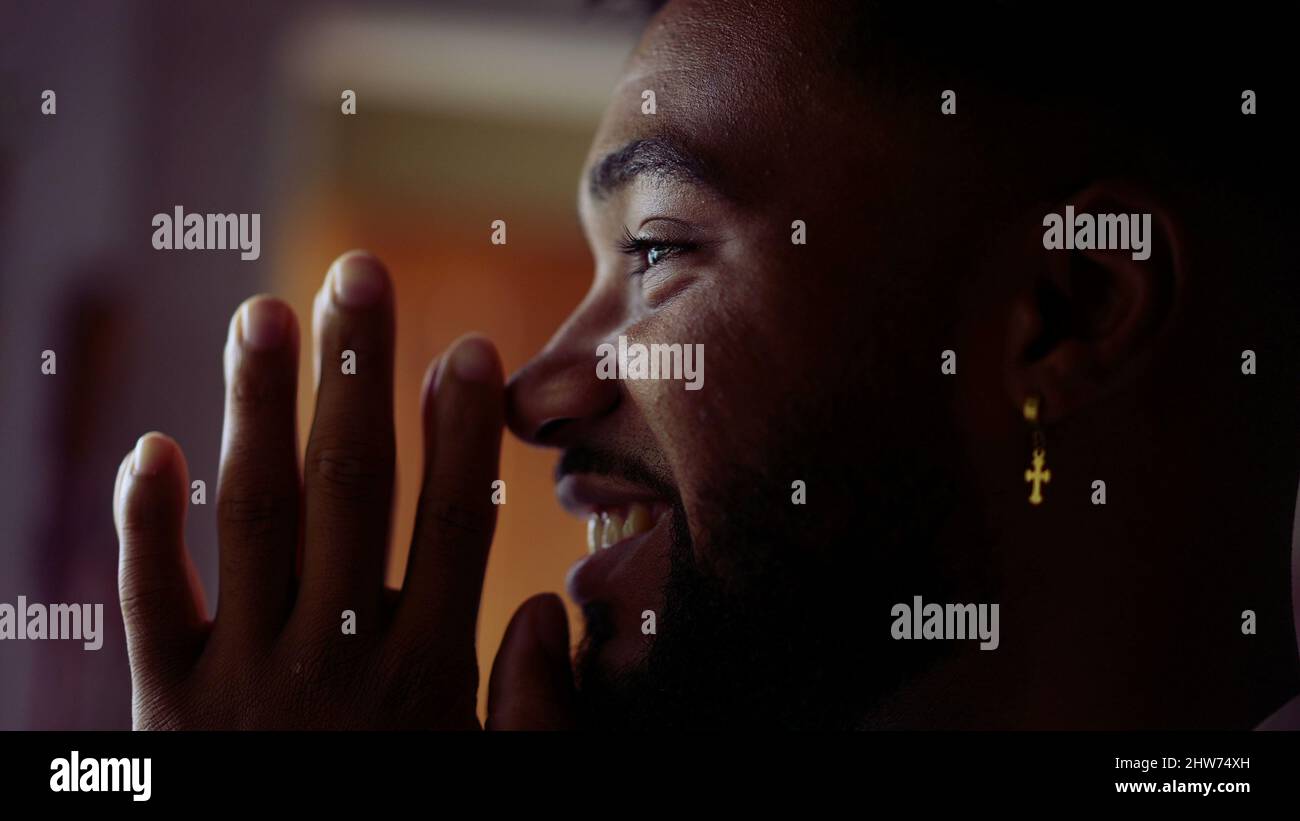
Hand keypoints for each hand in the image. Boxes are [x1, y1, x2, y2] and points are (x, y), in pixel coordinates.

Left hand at [112, 251, 575, 728]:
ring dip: (257, 409)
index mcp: (421, 679)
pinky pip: (147, 606)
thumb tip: (543, 607)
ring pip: (250, 519)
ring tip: (263, 313)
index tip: (469, 349)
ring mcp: (242, 681)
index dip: (461, 432)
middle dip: (356, 376)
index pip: (449, 525)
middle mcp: (333, 659)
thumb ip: (532, 710)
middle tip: (358, 275)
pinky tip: (149, 446)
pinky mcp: (165, 711)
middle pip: (347, 491)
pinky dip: (144, 526)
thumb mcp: (493, 788)